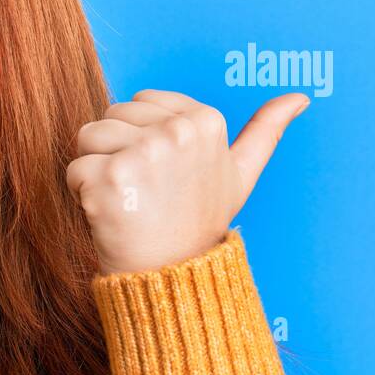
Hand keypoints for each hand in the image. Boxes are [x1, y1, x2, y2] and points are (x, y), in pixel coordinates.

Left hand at [66, 89, 309, 275]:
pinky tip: (109, 214)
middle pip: (110, 116)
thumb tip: (300, 97)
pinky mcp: (108, 179)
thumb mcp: (240, 175)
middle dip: (116, 151)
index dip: (141, 137)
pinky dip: (81, 194)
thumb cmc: (199, 223)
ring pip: (88, 137)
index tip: (162, 173)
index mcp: (205, 121)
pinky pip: (74, 170)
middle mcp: (176, 132)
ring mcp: (142, 155)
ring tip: (127, 200)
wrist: (174, 277)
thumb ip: (265, 132)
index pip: (138, 102)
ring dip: (95, 171)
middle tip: (144, 191)